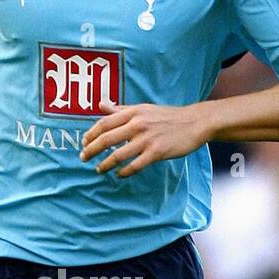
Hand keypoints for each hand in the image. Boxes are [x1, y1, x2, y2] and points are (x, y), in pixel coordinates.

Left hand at [80, 99, 206, 176]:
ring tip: (98, 169)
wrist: (194, 122)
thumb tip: (101, 104)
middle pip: (107, 138)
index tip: (84, 143)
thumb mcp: (143, 108)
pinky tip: (118, 174)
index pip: (104, 123)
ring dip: (105, 164)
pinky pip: (135, 165)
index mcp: (133, 112)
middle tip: (83, 158)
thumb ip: (121, 109)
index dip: (91, 134)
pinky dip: (124, 172)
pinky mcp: (157, 152)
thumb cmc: (167, 116)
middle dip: (92, 150)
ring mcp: (147, 139)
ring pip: (118, 154)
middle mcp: (138, 124)